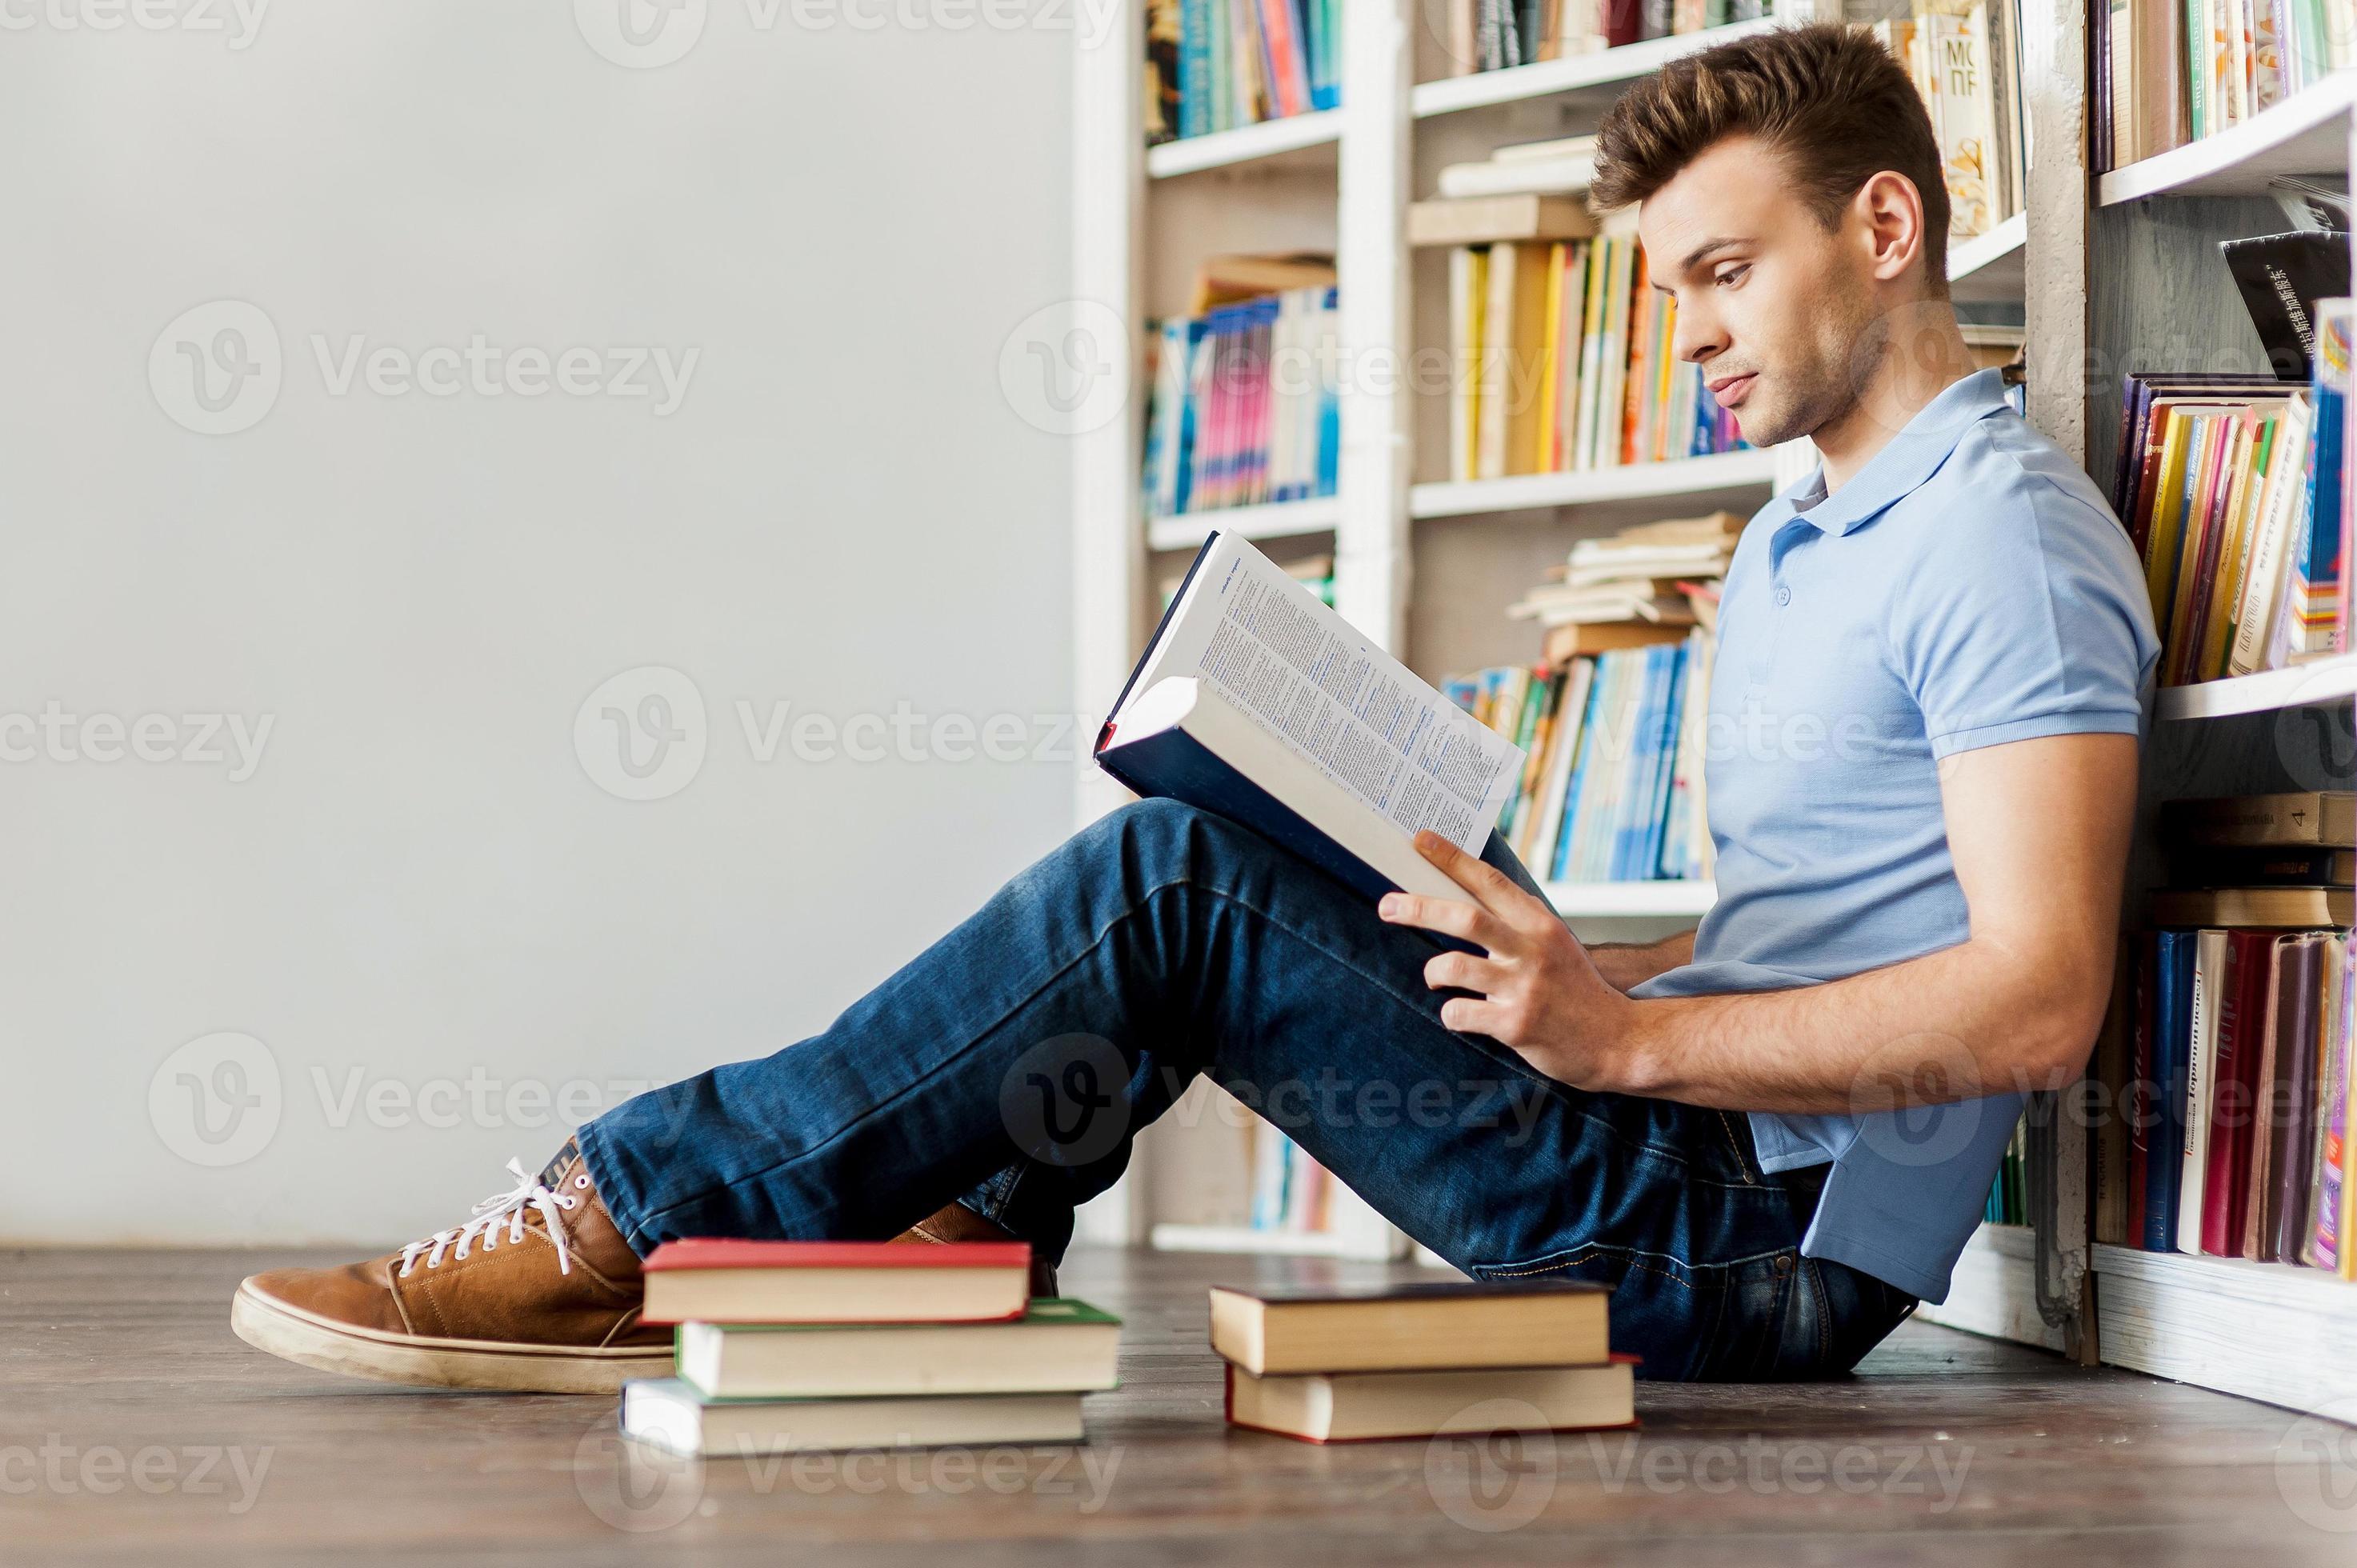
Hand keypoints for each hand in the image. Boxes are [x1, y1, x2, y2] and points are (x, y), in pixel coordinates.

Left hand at [1377, 830, 1644, 1091]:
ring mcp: (1523, 988)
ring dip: (1433, 972)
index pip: (1489, 881)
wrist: (1615, 1040)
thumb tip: (1471, 891)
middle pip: (1463, 919)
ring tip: (1436, 977)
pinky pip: (1458, 1012)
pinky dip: (1450, 1012)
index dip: (1451, 858)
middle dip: (1418, 908)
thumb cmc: (1576, 988)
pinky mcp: (1514, 1024)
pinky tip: (1461, 1013)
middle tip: (1387, 905)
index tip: (1420, 839)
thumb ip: (1519, 920)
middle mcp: (1532, 951)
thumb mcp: (1557, 943)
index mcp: (1540, 924)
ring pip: (1451, 967)